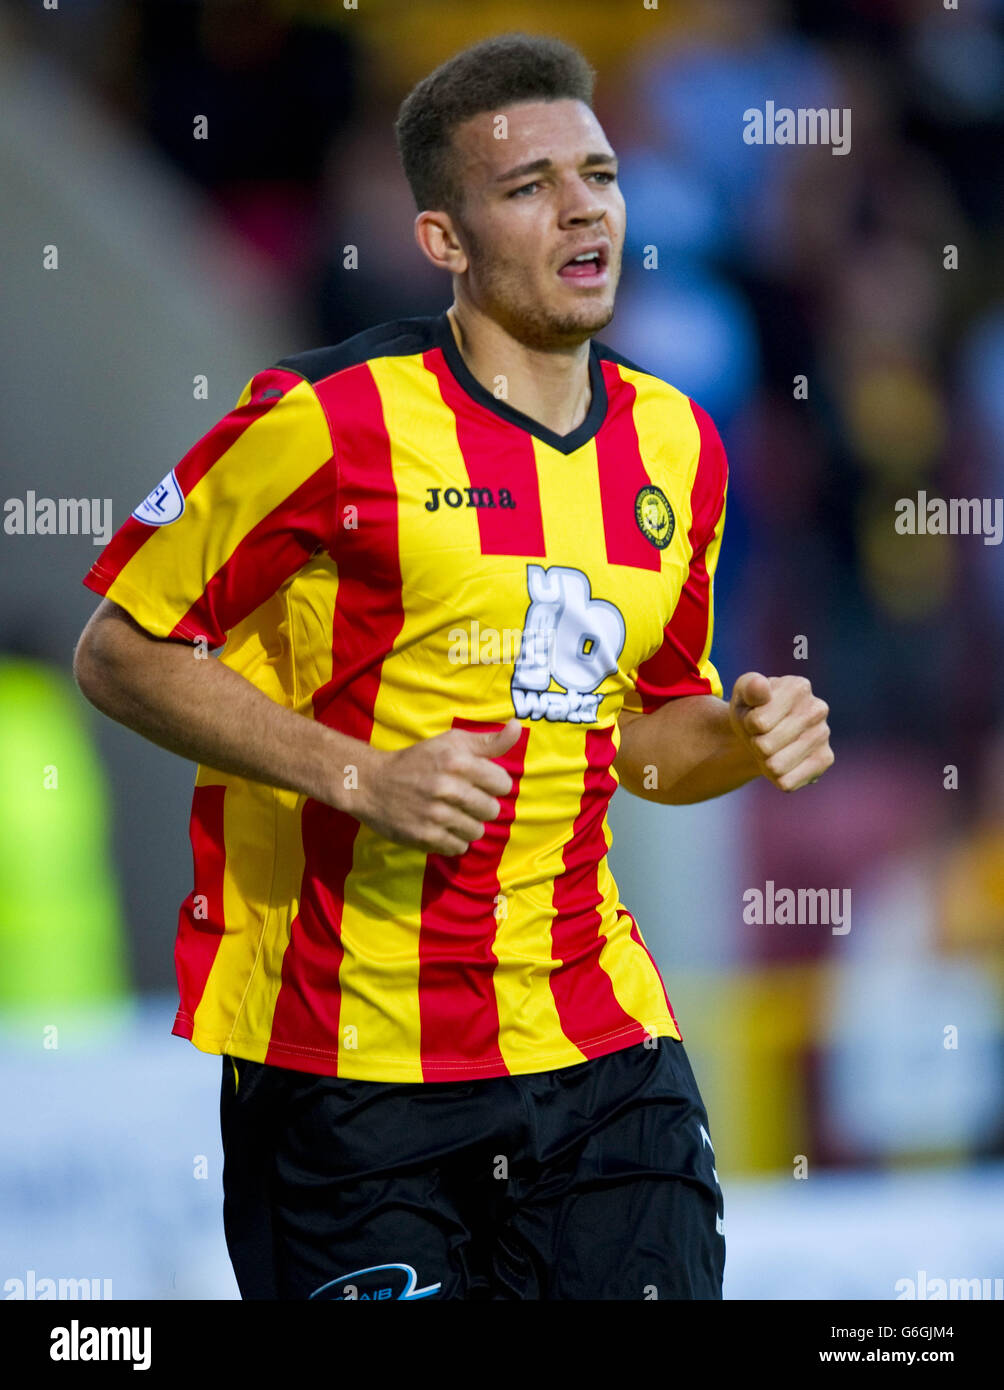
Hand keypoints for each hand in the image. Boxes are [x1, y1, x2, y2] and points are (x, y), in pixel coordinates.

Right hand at [355, 718, 521, 854]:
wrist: (371, 784)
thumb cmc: (417, 760)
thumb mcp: (451, 742)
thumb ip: (487, 741)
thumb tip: (516, 727)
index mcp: (456, 761)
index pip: (503, 783)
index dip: (494, 784)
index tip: (479, 783)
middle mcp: (446, 787)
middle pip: (491, 810)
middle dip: (481, 806)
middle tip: (462, 800)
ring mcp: (435, 814)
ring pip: (477, 831)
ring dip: (468, 826)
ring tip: (451, 815)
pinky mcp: (424, 836)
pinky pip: (458, 847)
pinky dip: (452, 840)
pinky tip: (440, 828)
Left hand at [728, 673, 832, 791]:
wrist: (764, 732)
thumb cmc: (752, 710)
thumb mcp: (742, 696)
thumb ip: (748, 688)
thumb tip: (760, 684)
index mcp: (797, 687)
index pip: (757, 723)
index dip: (748, 724)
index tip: (754, 717)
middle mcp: (817, 709)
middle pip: (766, 746)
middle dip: (756, 744)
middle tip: (762, 735)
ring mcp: (823, 735)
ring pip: (776, 766)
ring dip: (764, 761)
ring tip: (771, 748)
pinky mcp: (825, 759)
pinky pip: (787, 782)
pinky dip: (776, 777)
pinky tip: (782, 763)